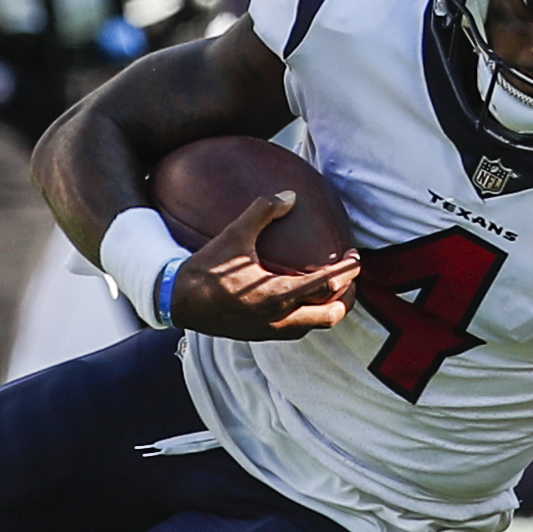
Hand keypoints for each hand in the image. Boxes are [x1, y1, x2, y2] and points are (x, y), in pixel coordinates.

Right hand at [170, 191, 360, 339]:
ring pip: (314, 326)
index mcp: (279, 296)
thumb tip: (289, 196)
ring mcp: (271, 331)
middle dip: (346, 297)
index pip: (327, 285)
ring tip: (332, 290)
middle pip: (331, 315)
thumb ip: (263, 212)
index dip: (347, 271)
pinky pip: (296, 330)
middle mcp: (280, 319)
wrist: (176, 303)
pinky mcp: (260, 335)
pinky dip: (308, 316)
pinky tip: (301, 300)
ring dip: (328, 309)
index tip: (356, 257)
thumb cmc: (206, 271)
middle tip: (350, 278)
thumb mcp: (234, 236)